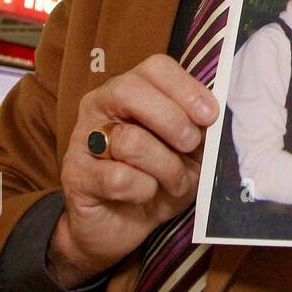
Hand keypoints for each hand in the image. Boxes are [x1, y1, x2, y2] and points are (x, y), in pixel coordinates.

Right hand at [50, 54, 216, 288]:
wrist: (121, 225)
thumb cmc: (158, 178)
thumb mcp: (188, 151)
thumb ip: (198, 128)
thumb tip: (216, 115)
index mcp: (131, 90)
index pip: (155, 67)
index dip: (186, 88)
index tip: (209, 116)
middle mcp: (100, 106)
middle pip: (130, 90)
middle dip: (173, 120)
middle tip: (190, 146)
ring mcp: (82, 139)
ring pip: (130, 140)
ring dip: (166, 166)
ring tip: (175, 182)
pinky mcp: (75, 175)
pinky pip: (118, 178)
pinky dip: (143, 190)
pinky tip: (145, 195)